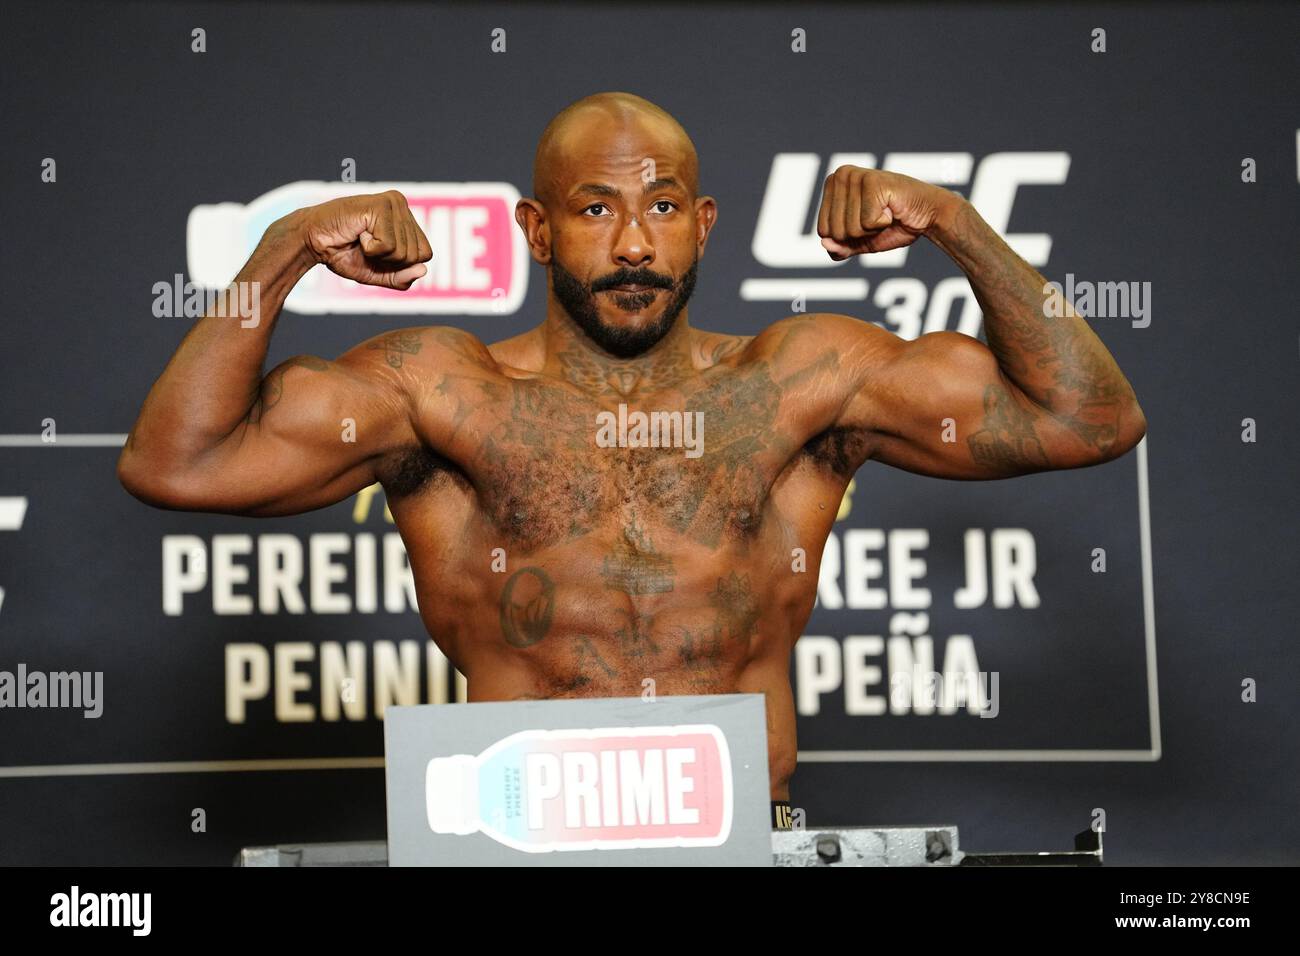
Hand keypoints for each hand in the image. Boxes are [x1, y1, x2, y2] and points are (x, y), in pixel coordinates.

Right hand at [297, 190, 432, 288]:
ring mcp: (393, 203)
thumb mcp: (378, 273)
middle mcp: (402, 205)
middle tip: (366, 245)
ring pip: (403, 252)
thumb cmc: (343, 253)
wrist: (312, 241)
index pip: (425, 255)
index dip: (400, 265)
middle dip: (389, 261)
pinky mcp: (381, 205)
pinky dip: (370, 248)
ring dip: (378, 254)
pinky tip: (358, 233)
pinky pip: (388, 246)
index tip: (376, 252)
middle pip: (416, 255)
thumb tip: (423, 270)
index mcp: (405, 218)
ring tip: (361, 237)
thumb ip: (402, 277)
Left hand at [816, 166, 957, 258]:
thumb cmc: (893, 225)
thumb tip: (825, 243)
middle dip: (859, 234)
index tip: (866, 222)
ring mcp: (855, 176)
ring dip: (872, 228)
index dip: (847, 237)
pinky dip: (883, 222)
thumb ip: (840, 247)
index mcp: (831, 186)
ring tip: (885, 211)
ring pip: (850, 227)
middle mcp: (840, 175)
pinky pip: (867, 222)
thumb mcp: (860, 241)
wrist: (927, 215)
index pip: (823, 231)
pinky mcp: (872, 181)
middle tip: (878, 217)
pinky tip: (892, 208)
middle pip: (835, 230)